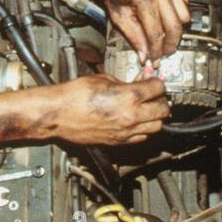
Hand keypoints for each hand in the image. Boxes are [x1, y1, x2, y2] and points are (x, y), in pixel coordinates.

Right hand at [38, 74, 170, 145]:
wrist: (58, 114)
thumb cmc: (74, 96)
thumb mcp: (103, 79)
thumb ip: (124, 82)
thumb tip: (134, 84)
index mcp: (128, 97)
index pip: (158, 89)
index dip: (157, 83)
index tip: (154, 82)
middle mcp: (131, 117)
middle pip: (163, 111)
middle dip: (161, 101)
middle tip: (155, 96)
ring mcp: (125, 132)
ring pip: (156, 127)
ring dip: (155, 117)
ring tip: (147, 109)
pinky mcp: (118, 142)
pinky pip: (141, 138)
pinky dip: (143, 130)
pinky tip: (136, 121)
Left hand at [90, 0, 190, 61]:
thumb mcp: (116, 12)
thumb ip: (132, 35)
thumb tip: (143, 55)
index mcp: (143, 0)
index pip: (156, 34)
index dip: (156, 51)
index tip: (155, 59)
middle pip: (175, 27)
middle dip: (171, 44)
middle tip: (166, 52)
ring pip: (185, 15)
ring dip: (177, 28)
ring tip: (167, 34)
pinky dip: (179, 10)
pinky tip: (169, 14)